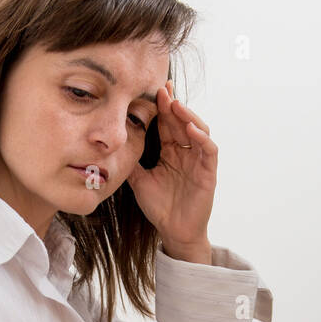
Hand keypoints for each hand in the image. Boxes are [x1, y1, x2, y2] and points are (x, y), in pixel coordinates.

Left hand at [124, 78, 217, 256]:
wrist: (174, 232)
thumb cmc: (159, 208)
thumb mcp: (139, 181)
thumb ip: (130, 162)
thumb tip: (111, 146)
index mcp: (170, 152)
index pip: (167, 123)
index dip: (161, 107)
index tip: (152, 90)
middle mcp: (185, 152)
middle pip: (182, 121)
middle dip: (173, 104)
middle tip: (162, 89)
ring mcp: (198, 161)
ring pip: (198, 130)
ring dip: (188, 116)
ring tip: (175, 104)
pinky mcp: (208, 172)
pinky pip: (209, 149)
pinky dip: (202, 138)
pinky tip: (190, 129)